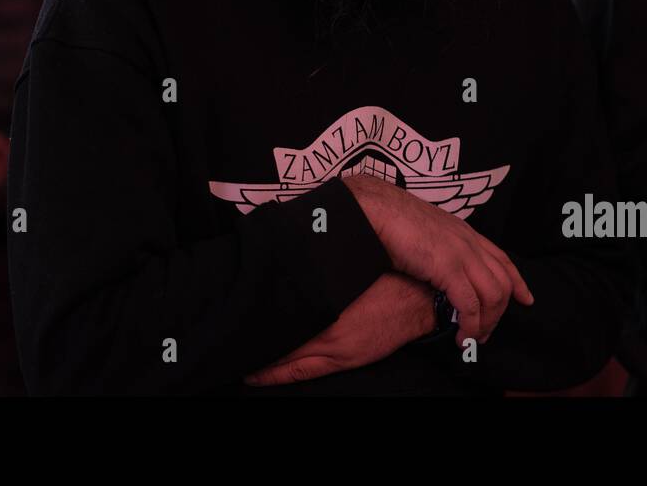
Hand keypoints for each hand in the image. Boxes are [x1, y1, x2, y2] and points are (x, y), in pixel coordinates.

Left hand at [244, 273, 434, 385]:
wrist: (417, 300)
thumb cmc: (384, 279)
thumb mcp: (347, 271)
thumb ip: (316, 278)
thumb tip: (289, 274)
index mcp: (325, 304)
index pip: (281, 318)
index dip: (254, 327)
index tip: (233, 327)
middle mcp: (325, 328)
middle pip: (280, 341)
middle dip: (256, 345)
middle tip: (229, 345)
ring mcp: (334, 348)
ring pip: (288, 360)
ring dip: (264, 362)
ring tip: (240, 360)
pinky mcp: (344, 357)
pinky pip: (303, 372)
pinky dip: (279, 374)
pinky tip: (262, 375)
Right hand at [342, 173, 532, 344]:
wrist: (375, 210)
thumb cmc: (390, 220)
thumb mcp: (425, 232)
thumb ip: (439, 246)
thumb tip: (438, 266)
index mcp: (464, 232)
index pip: (502, 258)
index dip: (517, 281)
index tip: (525, 299)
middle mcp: (469, 242)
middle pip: (502, 282)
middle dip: (498, 314)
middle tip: (484, 335)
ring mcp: (461, 253)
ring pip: (493, 296)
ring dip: (485, 324)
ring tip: (470, 339)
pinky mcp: (448, 268)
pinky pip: (470, 305)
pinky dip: (470, 326)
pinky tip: (460, 336)